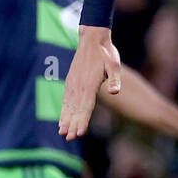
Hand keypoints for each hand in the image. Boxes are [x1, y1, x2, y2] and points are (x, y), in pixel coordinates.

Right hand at [58, 26, 120, 140]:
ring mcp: (73, 84)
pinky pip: (66, 99)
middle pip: (75, 109)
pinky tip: (62, 119)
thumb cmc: (106, 53)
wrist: (92, 40)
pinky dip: (64, 110)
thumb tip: (115, 91)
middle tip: (69, 137)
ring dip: (65, 119)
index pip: (86, 107)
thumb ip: (115, 79)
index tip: (79, 133)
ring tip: (62, 132)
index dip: (82, 120)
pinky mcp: (71, 82)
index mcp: (89, 84)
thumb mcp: (114, 65)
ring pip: (69, 106)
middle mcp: (78, 86)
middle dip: (72, 124)